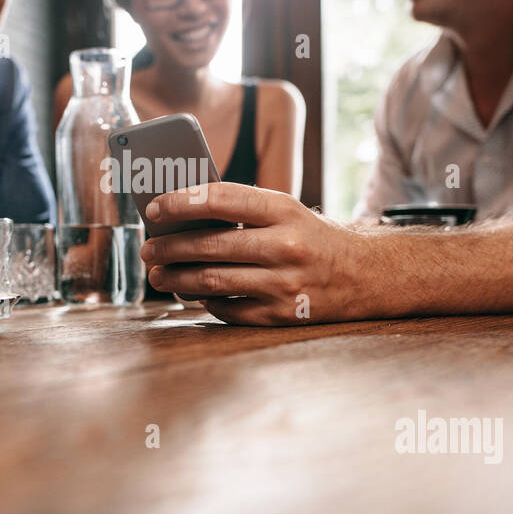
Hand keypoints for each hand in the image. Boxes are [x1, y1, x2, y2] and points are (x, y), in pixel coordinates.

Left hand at [140, 183, 377, 324]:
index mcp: (284, 210)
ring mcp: (283, 284)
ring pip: (212, 282)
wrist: (364, 275)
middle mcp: (285, 246)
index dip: (181, 202)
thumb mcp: (286, 212)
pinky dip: (205, 302)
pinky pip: (228, 309)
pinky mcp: (282, 315)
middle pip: (210, 247)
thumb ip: (242, 211)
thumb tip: (181, 218)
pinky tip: (193, 295)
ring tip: (158, 275)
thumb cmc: (311, 237)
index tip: (154, 207)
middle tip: (148, 249)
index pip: (221, 198)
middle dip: (169, 248)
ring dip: (176, 279)